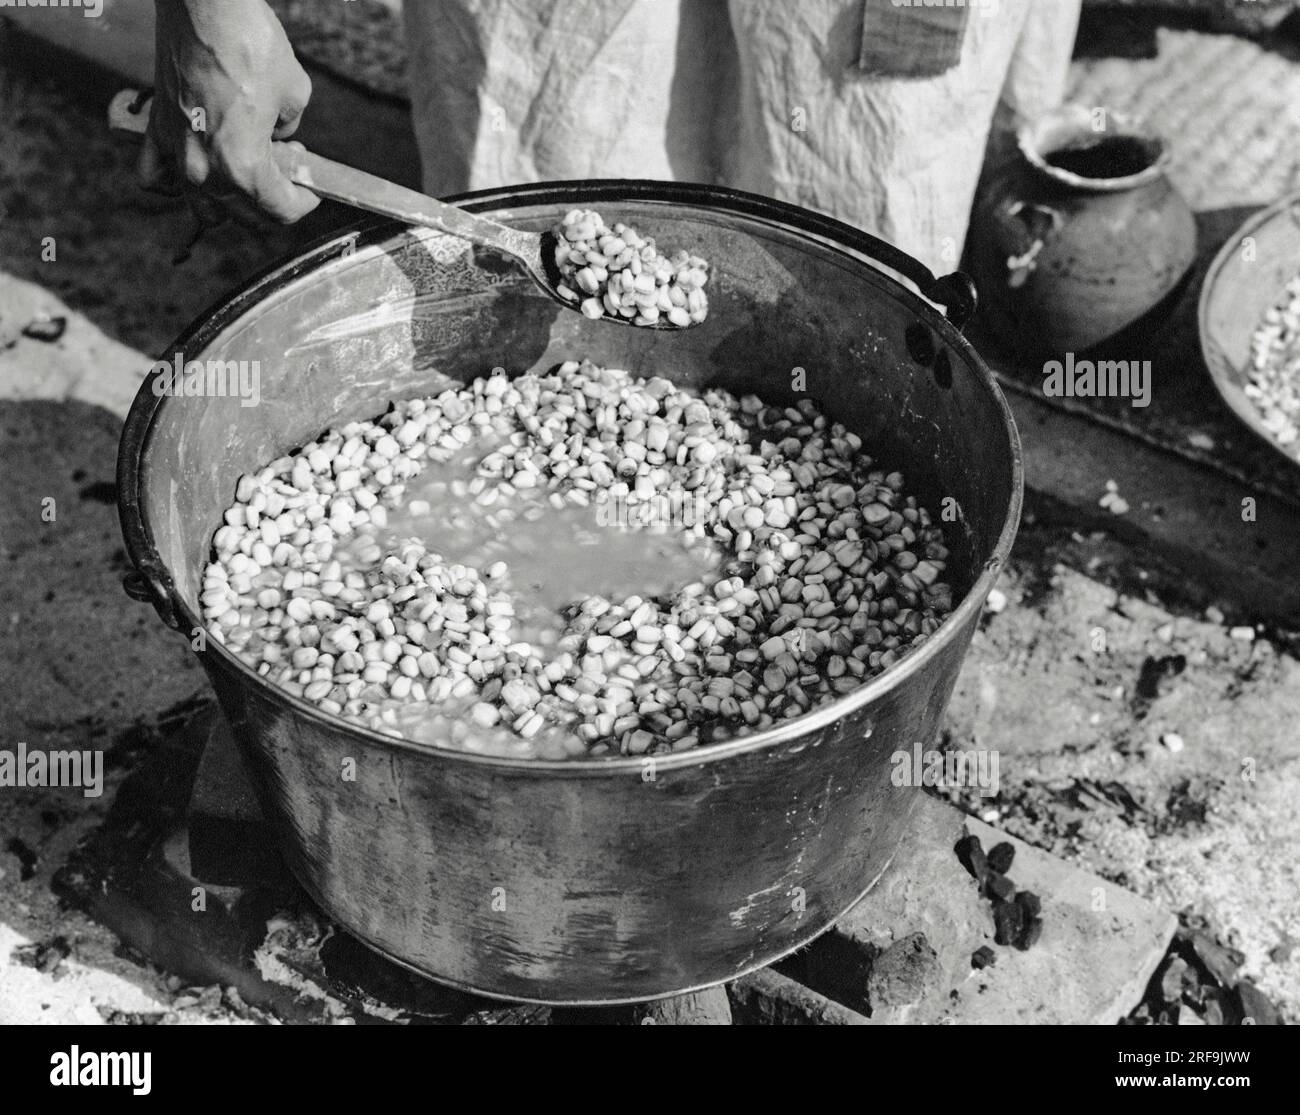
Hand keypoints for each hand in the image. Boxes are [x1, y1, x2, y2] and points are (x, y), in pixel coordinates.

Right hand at [142, 0, 318, 222]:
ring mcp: (177, 150)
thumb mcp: (294, 92)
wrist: (203, 3)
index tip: (311, 191)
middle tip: (285, 172)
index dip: (304, 203)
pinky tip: (194, 173)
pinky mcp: (156, 128)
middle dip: (272, 200)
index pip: (280, 208)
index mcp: (242, 164)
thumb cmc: (247, 40)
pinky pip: (155, 176)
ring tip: (247, 176)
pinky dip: (173, 185)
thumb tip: (280, 134)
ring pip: (203, 207)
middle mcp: (204, 167)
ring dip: (229, 203)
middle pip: (244, 214)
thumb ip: (289, 126)